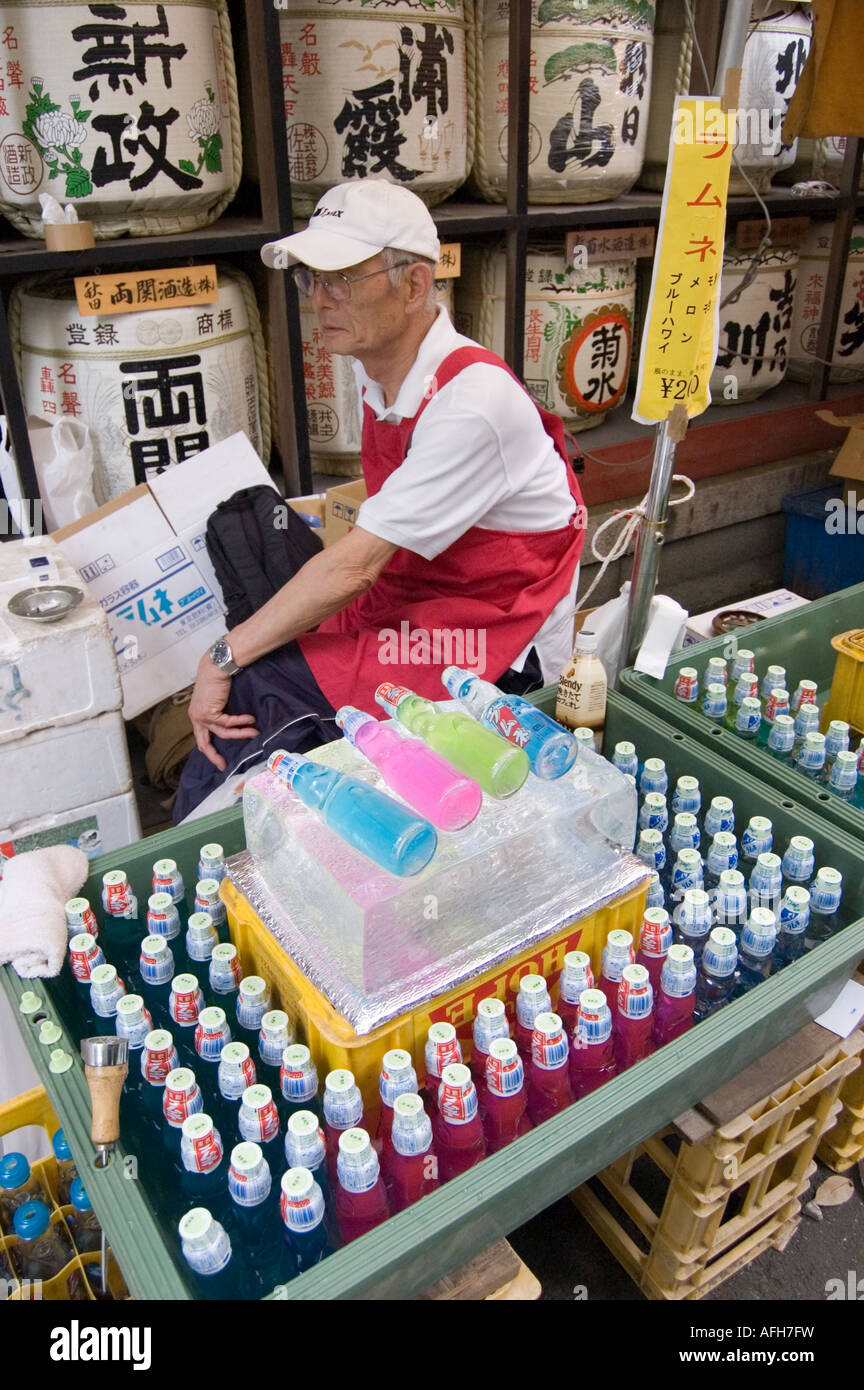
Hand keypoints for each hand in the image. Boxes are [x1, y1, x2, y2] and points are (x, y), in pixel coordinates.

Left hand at [188, 653, 258, 770]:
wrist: (215, 667)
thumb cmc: (217, 680)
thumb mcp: (216, 700)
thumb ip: (219, 713)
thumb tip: (231, 726)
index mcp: (196, 716)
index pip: (201, 738)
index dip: (209, 750)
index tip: (220, 761)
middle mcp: (196, 717)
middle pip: (203, 743)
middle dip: (213, 756)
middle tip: (223, 765)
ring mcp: (201, 716)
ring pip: (222, 732)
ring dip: (240, 734)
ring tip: (254, 732)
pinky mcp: (210, 712)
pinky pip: (228, 723)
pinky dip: (241, 722)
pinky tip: (251, 720)